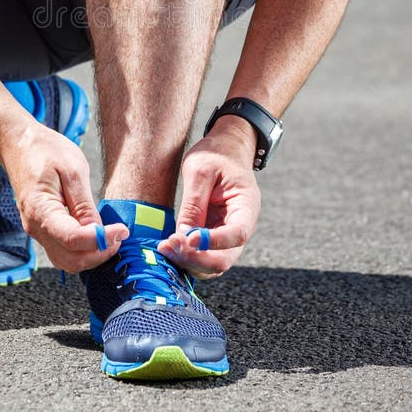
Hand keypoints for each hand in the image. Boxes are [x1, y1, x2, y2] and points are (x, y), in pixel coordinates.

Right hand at [0, 121, 128, 271]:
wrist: (18, 145)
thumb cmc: (44, 150)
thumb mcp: (73, 169)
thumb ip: (85, 204)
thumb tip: (99, 231)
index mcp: (40, 210)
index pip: (74, 239)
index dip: (102, 240)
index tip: (122, 230)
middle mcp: (36, 227)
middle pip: (71, 259)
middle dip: (99, 253)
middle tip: (119, 235)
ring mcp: (37, 231)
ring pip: (67, 260)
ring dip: (92, 255)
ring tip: (111, 236)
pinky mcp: (43, 229)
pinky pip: (63, 250)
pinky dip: (83, 250)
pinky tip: (96, 234)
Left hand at [157, 116, 260, 277]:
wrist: (224, 148)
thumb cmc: (216, 154)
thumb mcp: (201, 170)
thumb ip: (194, 204)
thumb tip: (184, 236)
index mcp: (247, 206)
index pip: (237, 234)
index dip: (214, 242)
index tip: (189, 240)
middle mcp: (241, 225)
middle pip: (225, 258)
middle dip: (197, 259)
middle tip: (169, 247)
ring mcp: (227, 233)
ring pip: (213, 263)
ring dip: (189, 261)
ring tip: (165, 247)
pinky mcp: (213, 235)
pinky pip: (202, 254)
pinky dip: (186, 256)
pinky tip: (168, 247)